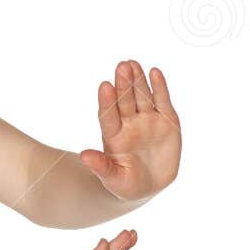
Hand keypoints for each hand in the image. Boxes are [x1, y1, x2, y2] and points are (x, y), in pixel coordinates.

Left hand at [78, 60, 180, 201]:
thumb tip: (83, 156)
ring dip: (138, 80)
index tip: (104, 86)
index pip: (108, 115)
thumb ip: (101, 167)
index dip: (107, 101)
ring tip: (133, 64)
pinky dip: (159, 87)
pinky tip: (155, 72)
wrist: (148, 186)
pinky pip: (162, 101)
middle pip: (125, 100)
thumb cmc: (125, 184)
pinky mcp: (166, 121)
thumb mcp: (113, 179)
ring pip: (142, 96)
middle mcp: (129, 124)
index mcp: (113, 136)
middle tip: (121, 66)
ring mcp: (147, 120)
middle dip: (123, 84)